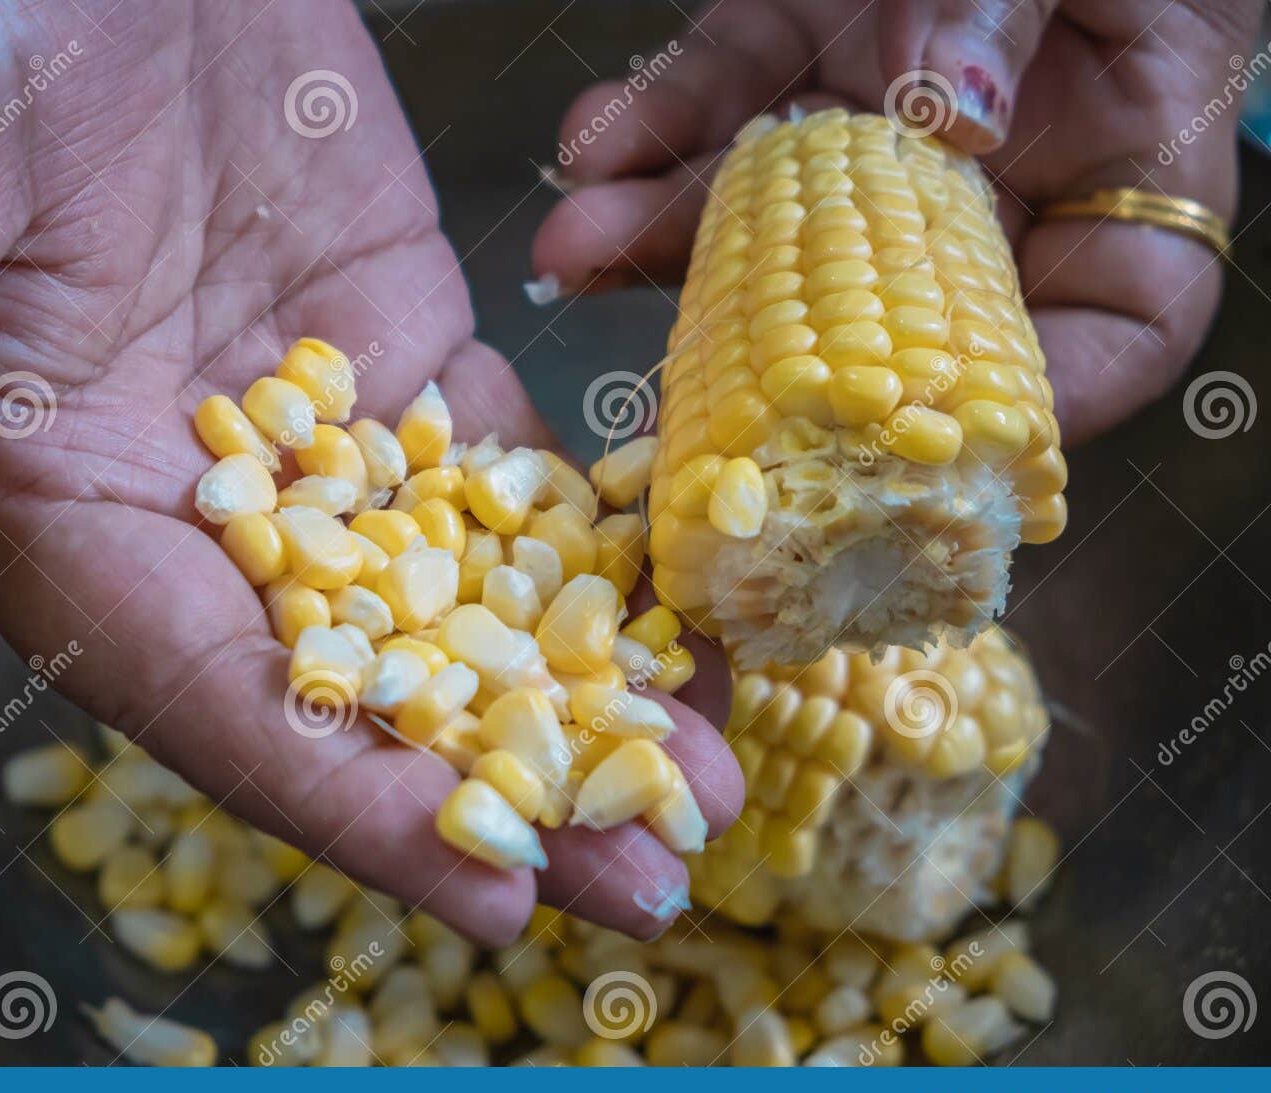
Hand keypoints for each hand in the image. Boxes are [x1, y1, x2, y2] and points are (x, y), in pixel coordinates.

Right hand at [0, 0, 740, 942]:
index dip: (351, 806)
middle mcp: (200, 509)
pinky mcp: (401, 353)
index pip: (220, 699)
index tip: (491, 892)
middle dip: (507, 789)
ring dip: (580, 693)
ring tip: (702, 770)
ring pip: (460, 600)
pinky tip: (684, 614)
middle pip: (366, 688)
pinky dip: (597, 550)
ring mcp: (318, 439)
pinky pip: (510, 477)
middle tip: (652, 878)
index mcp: (68, 512)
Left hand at [532, 0, 1261, 443]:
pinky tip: (592, 141)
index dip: (1032, 405)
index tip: (921, 444)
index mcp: (1123, 157)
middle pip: (884, 301)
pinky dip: (650, 118)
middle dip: (758, 348)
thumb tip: (948, 105)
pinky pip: (716, 94)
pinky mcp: (791, 41)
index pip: (1110, 326)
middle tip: (665, 400)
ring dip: (662, 237)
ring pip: (770, 208)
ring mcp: (875, 112)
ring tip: (573, 252)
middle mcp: (990, 165)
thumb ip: (1011, 7)